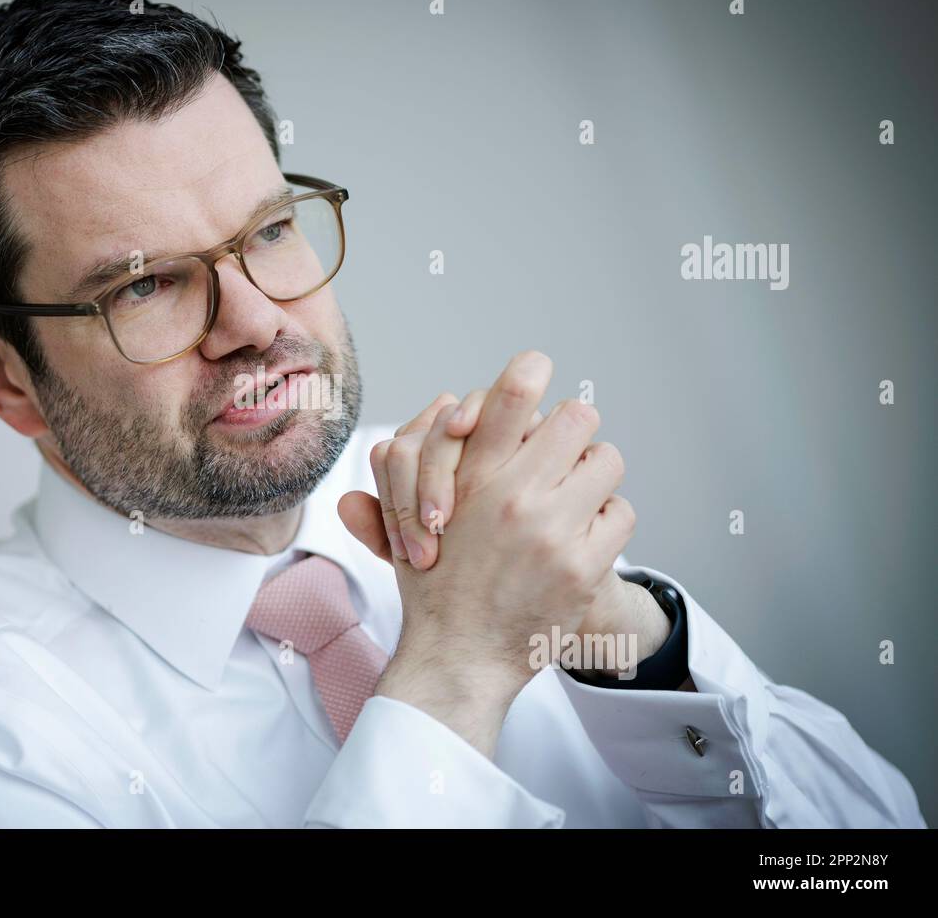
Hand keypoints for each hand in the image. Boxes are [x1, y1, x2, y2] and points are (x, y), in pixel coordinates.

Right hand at [338, 351, 642, 750]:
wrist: (457, 657)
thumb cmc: (433, 587)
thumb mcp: (406, 521)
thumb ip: (412, 470)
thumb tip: (413, 424)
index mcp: (470, 476)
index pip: (511, 392)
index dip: (529, 372)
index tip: (537, 370)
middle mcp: (512, 495)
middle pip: (578, 417)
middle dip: (571, 434)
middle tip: (561, 458)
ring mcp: (551, 531)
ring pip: (606, 461)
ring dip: (594, 478)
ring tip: (575, 501)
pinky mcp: (583, 566)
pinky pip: (621, 514)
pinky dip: (607, 524)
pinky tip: (584, 540)